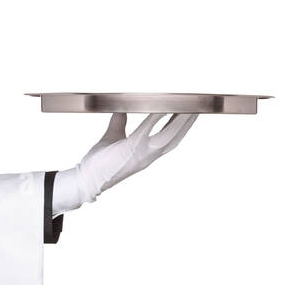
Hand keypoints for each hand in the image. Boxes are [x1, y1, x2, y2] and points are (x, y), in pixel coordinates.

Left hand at [54, 112, 196, 211]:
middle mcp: (148, 155)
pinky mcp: (131, 148)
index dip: (182, 127)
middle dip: (188, 122)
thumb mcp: (112, 138)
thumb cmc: (98, 162)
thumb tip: (120, 109)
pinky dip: (156, 118)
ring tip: (190, 105)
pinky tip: (162, 106)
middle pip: (175, 137)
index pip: (170, 140)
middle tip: (199, 106)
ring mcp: (141, 153)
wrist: (86, 179)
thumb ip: (119, 122)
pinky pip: (147, 130)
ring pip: (168, 135)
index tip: (191, 113)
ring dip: (181, 119)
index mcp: (146, 154)